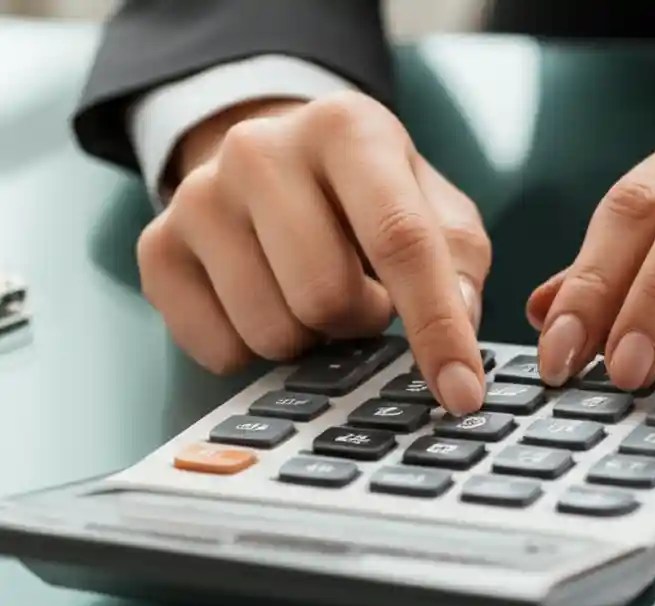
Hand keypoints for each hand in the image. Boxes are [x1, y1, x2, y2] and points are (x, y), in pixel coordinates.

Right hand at [136, 91, 491, 413]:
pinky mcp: (156, 248)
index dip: (438, 327)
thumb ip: (460, 260)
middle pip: (326, 297)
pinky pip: (219, 350)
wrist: (276, 163)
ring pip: (272, 332)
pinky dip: (257, 349)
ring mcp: (197, 197)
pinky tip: (268, 301)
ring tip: (314, 289)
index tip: (461, 393)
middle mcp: (260, 149)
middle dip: (361, 319)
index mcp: (346, 127)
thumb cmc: (371, 196)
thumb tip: (457, 319)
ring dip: (310, 336)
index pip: (401, 240)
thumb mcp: (435, 208)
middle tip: (364, 295)